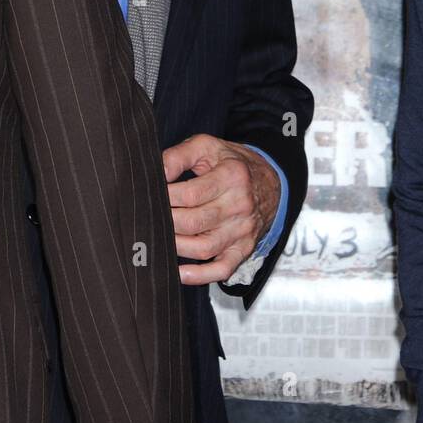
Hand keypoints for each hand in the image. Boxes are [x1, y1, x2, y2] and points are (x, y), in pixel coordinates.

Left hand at [163, 135, 279, 285]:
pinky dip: (200, 276)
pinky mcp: (244, 248)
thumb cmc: (232, 163)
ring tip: (160, 236)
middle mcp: (240, 205)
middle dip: (166, 222)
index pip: (189, 195)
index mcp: (231, 176)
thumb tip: (158, 173)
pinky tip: (180, 273)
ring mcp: (243, 230)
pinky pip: (222, 269)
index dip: (164, 197)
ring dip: (176, 246)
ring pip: (203, 248)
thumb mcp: (207, 147)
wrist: (271, 181)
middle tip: (151, 217)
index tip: (151, 196)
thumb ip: (179, 156)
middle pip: (193, 223)